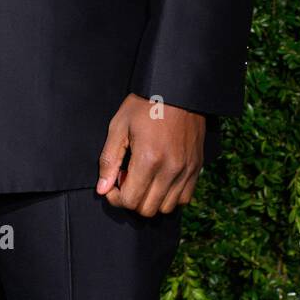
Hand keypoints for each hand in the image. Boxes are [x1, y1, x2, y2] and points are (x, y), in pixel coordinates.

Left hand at [96, 95, 204, 216]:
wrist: (177, 90)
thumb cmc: (145, 105)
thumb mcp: (119, 126)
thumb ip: (109, 160)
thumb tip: (102, 189)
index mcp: (149, 159)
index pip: (130, 201)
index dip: (116, 197)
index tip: (113, 182)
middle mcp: (170, 170)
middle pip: (147, 209)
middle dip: (132, 199)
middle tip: (127, 178)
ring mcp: (187, 170)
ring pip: (166, 208)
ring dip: (151, 199)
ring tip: (144, 178)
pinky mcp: (197, 168)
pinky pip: (185, 198)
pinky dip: (170, 196)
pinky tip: (160, 179)